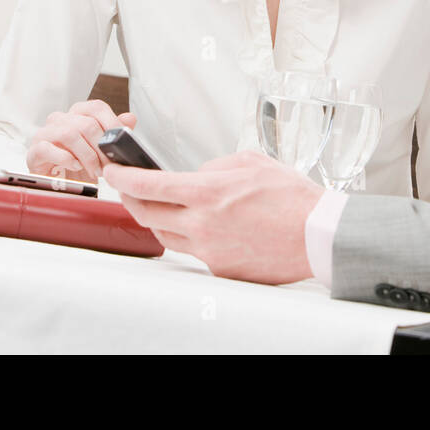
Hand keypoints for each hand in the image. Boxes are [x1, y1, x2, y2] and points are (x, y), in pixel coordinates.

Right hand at [26, 99, 136, 181]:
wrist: (60, 184)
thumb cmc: (80, 164)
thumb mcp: (101, 149)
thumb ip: (114, 132)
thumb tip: (130, 118)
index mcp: (78, 114)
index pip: (97, 107)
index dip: (111, 124)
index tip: (120, 143)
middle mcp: (60, 119)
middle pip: (86, 124)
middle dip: (101, 148)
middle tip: (108, 166)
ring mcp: (45, 133)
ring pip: (69, 134)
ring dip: (87, 156)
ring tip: (94, 170)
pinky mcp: (35, 150)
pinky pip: (48, 148)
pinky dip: (65, 159)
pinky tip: (75, 166)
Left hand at [103, 150, 323, 283]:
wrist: (316, 234)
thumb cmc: (292, 198)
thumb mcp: (250, 162)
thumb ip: (215, 166)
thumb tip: (196, 175)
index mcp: (207, 193)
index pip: (148, 186)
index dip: (123, 178)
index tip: (113, 171)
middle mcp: (202, 224)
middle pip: (148, 214)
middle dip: (132, 199)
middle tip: (130, 189)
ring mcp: (209, 250)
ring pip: (166, 235)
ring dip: (159, 219)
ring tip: (165, 206)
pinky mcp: (220, 268)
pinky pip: (193, 250)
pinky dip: (191, 235)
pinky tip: (205, 226)